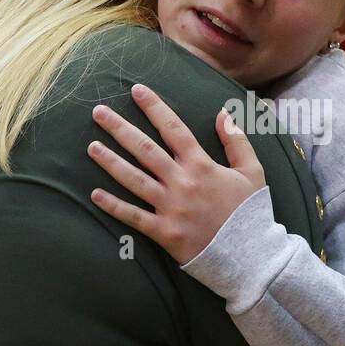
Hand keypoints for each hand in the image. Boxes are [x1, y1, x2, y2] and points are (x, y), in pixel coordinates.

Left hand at [87, 83, 265, 263]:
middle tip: (98, 112)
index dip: (154, 107)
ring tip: (91, 147)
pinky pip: (134, 217)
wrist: (250, 255)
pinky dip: (114, 206)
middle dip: (120, 128)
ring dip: (111, 162)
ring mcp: (171, 208)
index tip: (136, 90)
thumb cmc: (250, 212)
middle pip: (145, 149)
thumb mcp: (252, 172)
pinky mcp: (165, 232)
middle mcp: (182, 182)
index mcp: (202, 165)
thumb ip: (237, 141)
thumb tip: (223, 113)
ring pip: (134, 179)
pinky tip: (95, 194)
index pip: (174, 129)